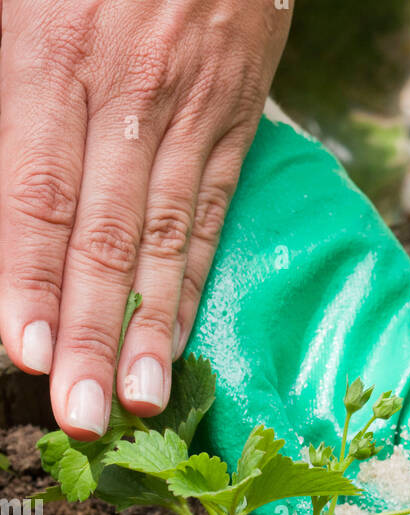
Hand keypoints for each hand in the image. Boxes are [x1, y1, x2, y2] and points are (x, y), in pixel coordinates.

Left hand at [0, 0, 291, 438]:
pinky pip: (209, 214)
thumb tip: (4, 192)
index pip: (35, 190)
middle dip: (86, 330)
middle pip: (101, 232)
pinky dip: (192, 284)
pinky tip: (173, 343)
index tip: (22, 350)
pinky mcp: (232, 119)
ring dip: (146, 328)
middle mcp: (125, 92)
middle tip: (76, 412)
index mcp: (52, 51)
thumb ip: (3, 84)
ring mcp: (188, 111)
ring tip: (133, 402)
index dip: (28, 276)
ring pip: (163, 237)